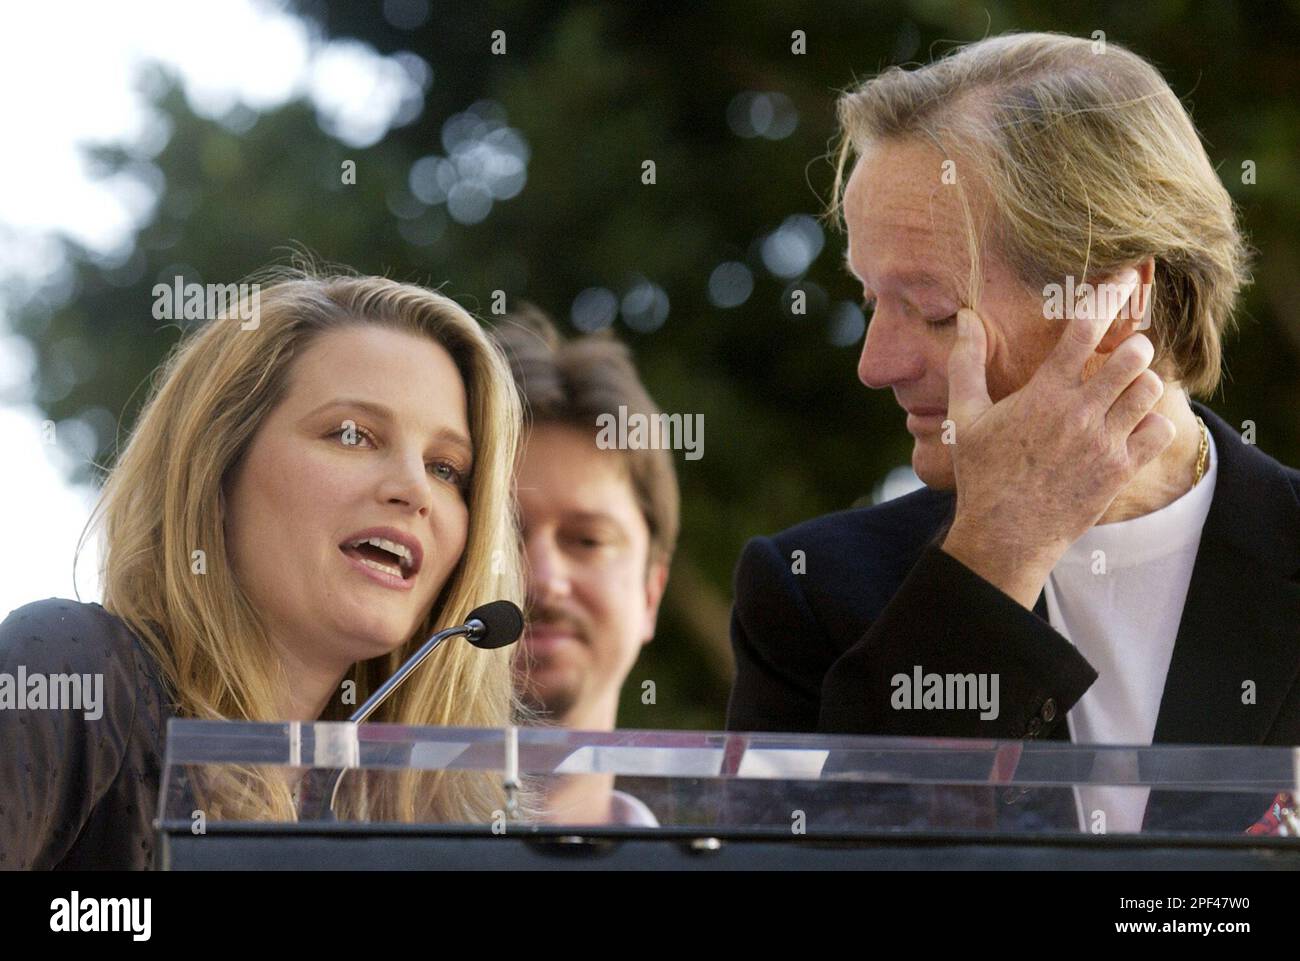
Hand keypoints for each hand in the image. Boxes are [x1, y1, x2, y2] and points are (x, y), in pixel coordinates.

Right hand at [940, 270, 1175, 606]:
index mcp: (1043, 394)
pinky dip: (1154, 421)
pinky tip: (1134, 425)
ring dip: (1143, 384)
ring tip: (1128, 392)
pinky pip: (1161, 428)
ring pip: (1151, 389)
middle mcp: (1078, 413)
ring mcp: (1103, 443)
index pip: (1084, 330)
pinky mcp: (1120, 470)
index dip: (1110, 296)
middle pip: (1134, 356)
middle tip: (1126, 354)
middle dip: (1135, 346)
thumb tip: (966, 318)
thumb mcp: (964, 417)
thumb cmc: (982, 473)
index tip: (1126, 278)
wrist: (1005, 533)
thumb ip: (966, 364)